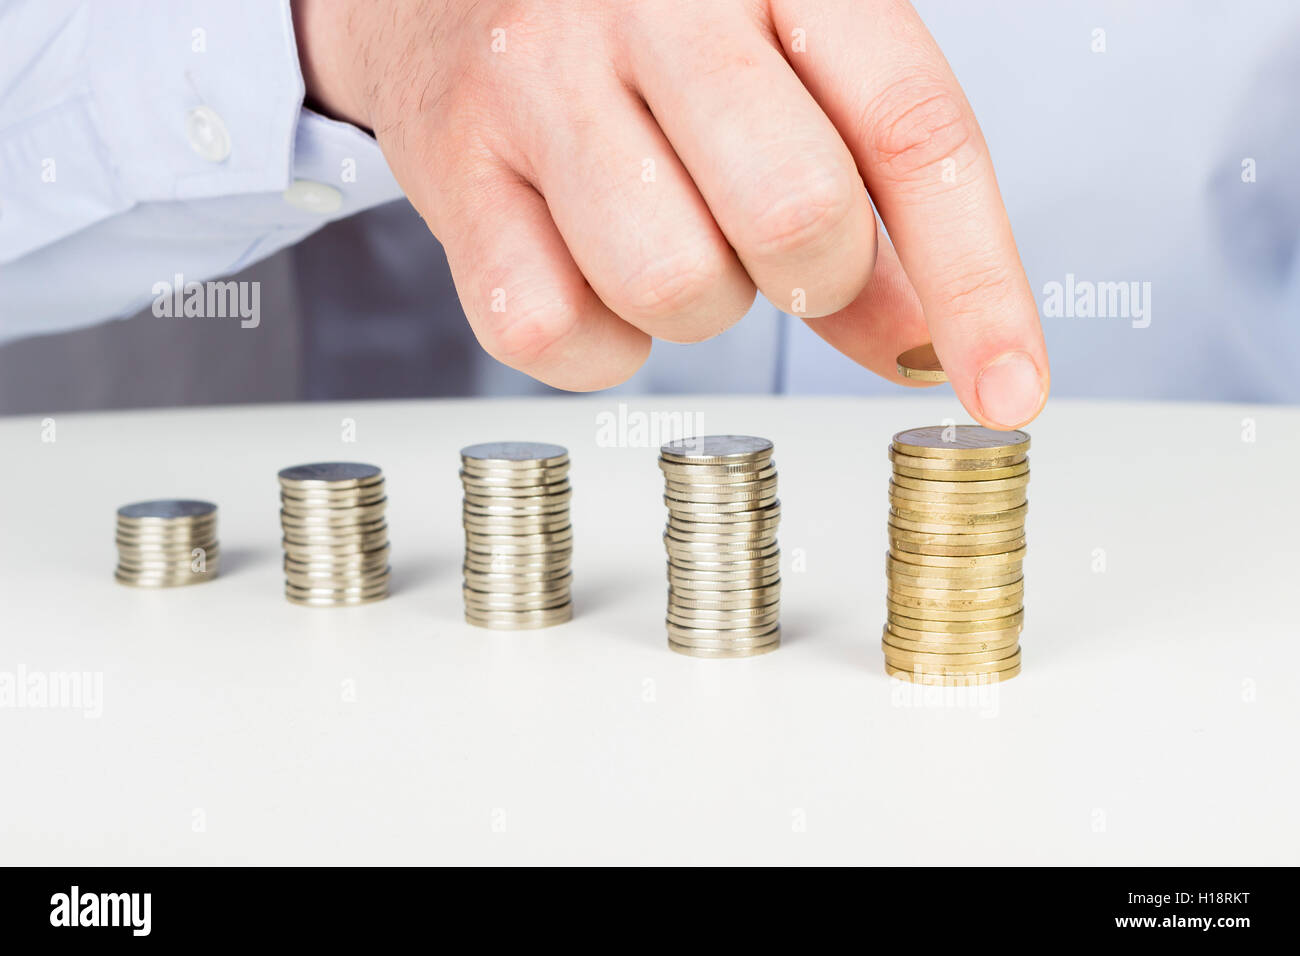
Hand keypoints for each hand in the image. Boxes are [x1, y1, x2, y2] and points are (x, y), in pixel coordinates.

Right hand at [295, 0, 1048, 427]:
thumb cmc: (636, 35)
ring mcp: (538, 80)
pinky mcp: (450, 168)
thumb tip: (929, 346)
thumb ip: (861, 202)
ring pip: (675, 286)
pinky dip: (598, 344)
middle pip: (798, 217)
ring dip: (698, 305)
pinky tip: (586, 272)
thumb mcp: (778, 72)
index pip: (912, 128)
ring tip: (664, 235)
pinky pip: (557, 334)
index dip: (978, 280)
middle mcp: (651, 1)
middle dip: (815, 278)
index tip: (1009, 391)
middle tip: (778, 251)